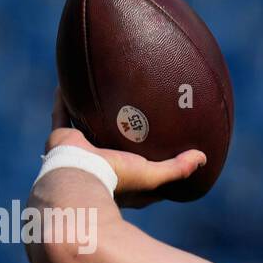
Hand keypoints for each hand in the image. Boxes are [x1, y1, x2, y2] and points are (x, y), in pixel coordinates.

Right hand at [45, 88, 206, 207]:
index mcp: (117, 178)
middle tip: (127, 111)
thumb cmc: (117, 181)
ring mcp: (77, 151)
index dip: (146, 160)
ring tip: (99, 92)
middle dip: (115, 130)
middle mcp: (96, 164)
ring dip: (89, 112)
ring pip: (84, 126)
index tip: (157, 144)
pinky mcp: (60, 139)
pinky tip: (68, 82)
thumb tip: (203, 158)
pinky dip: (64, 99)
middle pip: (108, 144)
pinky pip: (61, 114)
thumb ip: (177, 168)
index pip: (135, 169)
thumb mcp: (153, 176)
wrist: (80, 179)